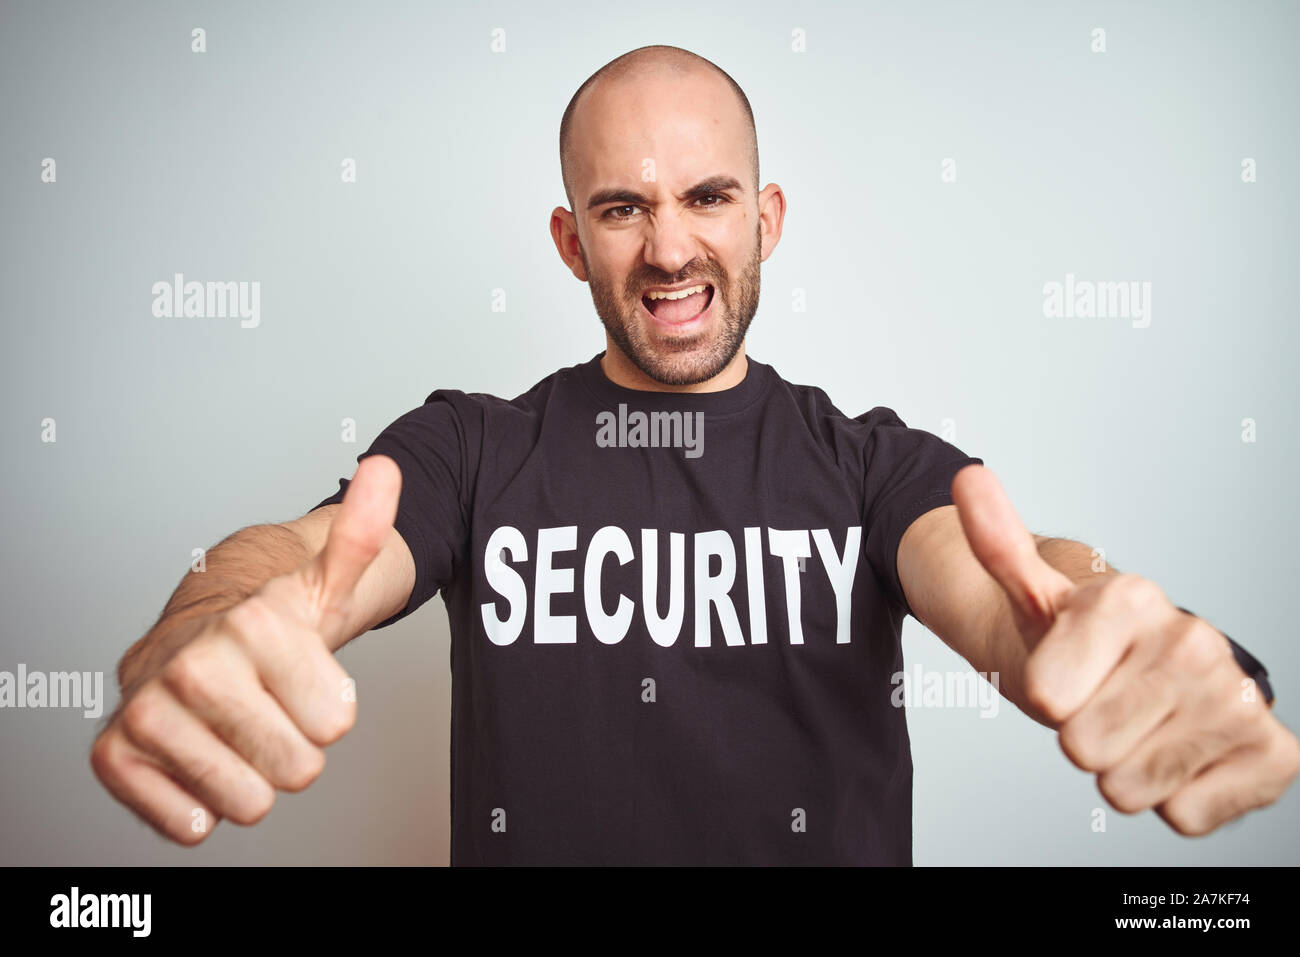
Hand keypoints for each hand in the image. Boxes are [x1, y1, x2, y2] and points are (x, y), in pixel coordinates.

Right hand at [90, 455, 400, 844]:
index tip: (302, 677)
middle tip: (268, 708)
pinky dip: (199, 805)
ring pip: (248, 804)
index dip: (329, 708)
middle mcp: (195, 663)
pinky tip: (196, 759)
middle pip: (298, 768)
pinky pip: (189, 824)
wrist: (185, 644)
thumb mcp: (322, 585)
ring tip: (233, 730)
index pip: (337, 722)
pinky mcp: (114, 756)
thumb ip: (360, 536)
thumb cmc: (265, 629)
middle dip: (292, 747)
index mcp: (256, 622)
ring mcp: (148, 710)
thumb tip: (385, 467)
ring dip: (249, 778)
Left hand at [951, 463, 1299, 835]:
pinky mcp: (1271, 754)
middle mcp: (1194, 641)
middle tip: (1103, 705)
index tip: (1070, 670)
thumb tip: (967, 476)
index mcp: (1131, 597)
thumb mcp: (1033, 596)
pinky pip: (1184, 815)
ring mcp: (1238, 698)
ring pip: (1128, 787)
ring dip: (1123, 770)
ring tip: (1137, 729)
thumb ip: (998, 544)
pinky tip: (1179, 757)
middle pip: (1083, 747)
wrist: (1153, 675)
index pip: (1044, 696)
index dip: (1047, 694)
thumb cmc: (1087, 643)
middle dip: (1083, 737)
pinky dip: (1172, 800)